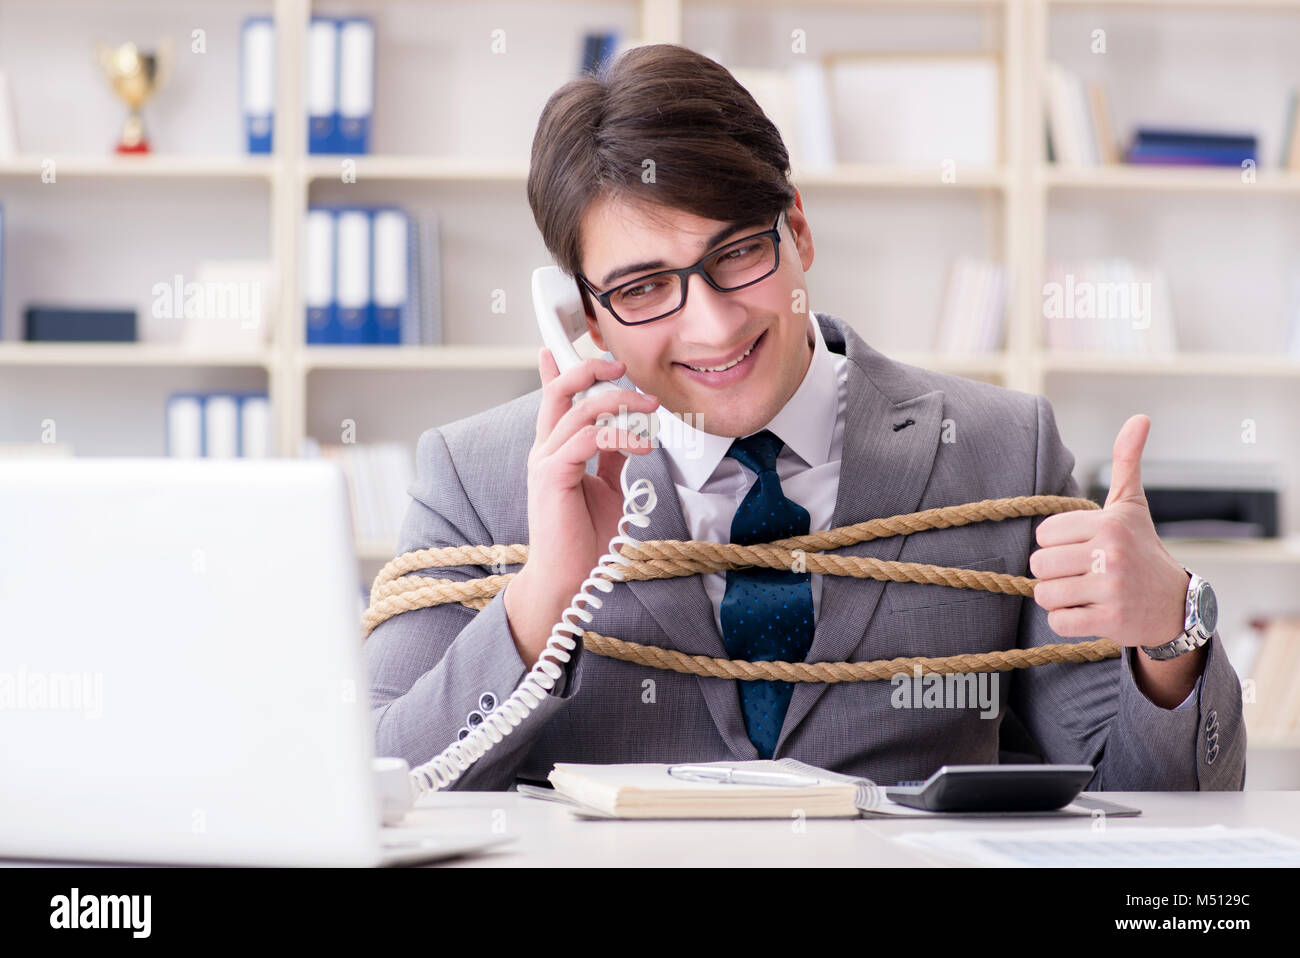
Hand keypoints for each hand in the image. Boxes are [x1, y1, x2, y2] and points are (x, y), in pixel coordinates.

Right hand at [504, 349, 660, 666]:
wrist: (569, 578)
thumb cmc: (585, 539)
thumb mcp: (607, 488)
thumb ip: (611, 459)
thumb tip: (625, 435)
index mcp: (555, 450)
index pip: (552, 400)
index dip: (554, 370)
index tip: (556, 347)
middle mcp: (545, 450)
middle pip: (562, 391)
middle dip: (592, 370)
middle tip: (625, 368)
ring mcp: (545, 461)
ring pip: (581, 409)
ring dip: (622, 404)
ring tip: (651, 413)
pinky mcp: (552, 475)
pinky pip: (587, 438)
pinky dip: (618, 435)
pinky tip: (640, 445)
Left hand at [1029, 414, 1188, 648]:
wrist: (1176, 604)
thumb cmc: (1142, 549)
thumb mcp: (1132, 505)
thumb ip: (1126, 461)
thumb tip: (1139, 417)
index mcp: (1108, 524)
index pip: (1043, 535)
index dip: (1055, 544)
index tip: (1080, 547)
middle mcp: (1110, 554)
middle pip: (1039, 565)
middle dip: (1053, 572)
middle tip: (1080, 573)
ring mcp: (1110, 589)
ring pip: (1044, 594)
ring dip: (1058, 597)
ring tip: (1084, 591)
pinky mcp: (1109, 620)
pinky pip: (1058, 622)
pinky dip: (1066, 620)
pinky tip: (1089, 611)